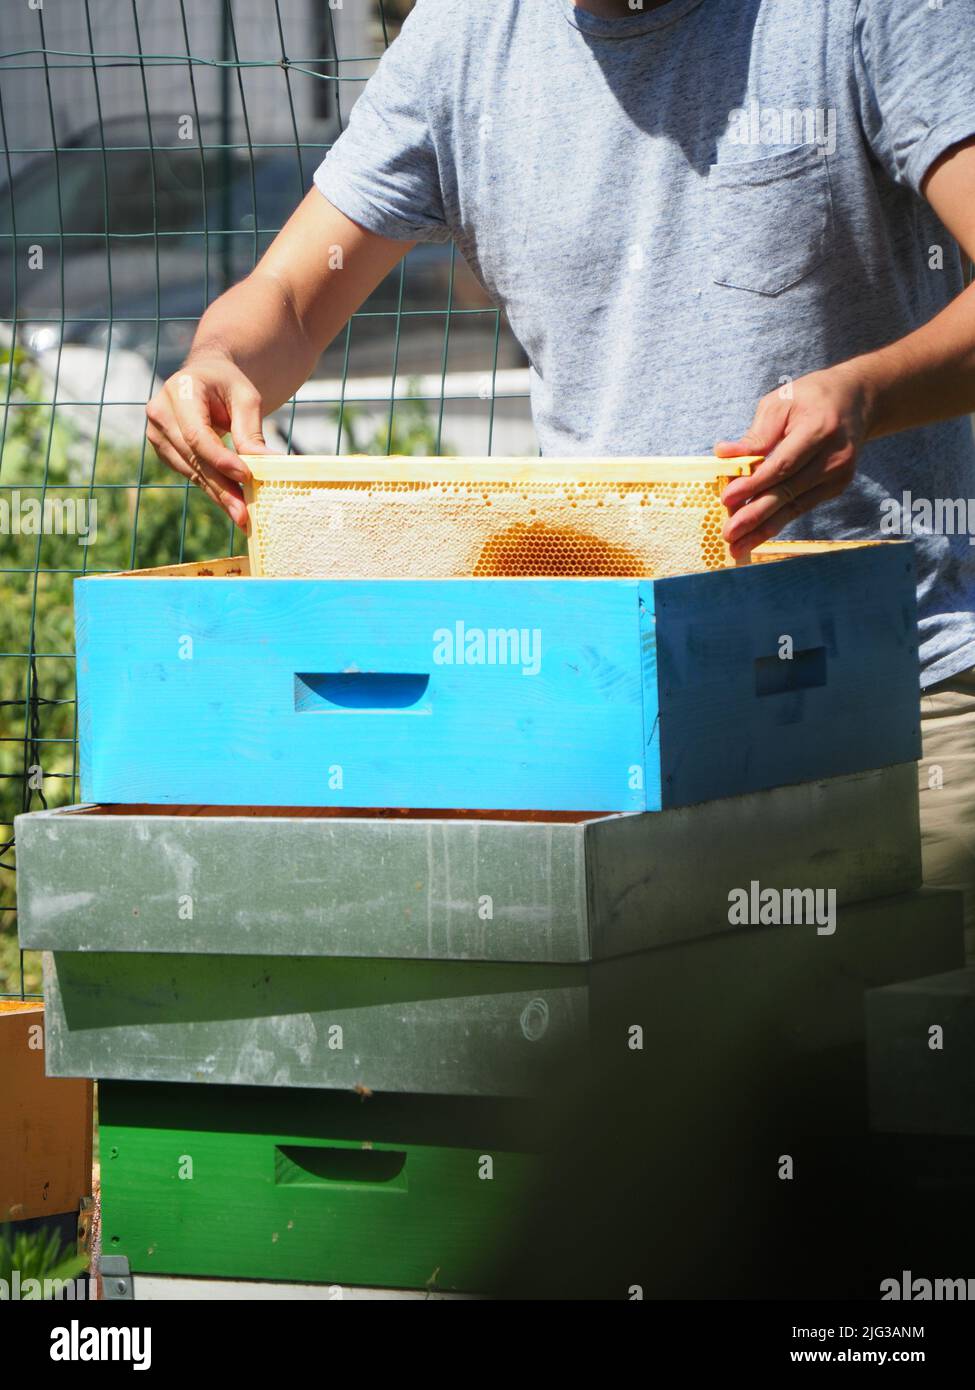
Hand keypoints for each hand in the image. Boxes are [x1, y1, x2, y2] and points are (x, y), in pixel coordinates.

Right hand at [145, 351, 267, 528]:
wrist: (207, 378)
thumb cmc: (228, 384)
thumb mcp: (245, 397)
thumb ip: (250, 429)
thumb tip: (266, 463)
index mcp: (180, 390)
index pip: (196, 433)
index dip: (220, 458)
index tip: (245, 477)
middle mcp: (161, 413)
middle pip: (193, 457)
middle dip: (222, 487)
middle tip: (244, 514)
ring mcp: (158, 434)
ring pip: (191, 471)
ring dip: (218, 495)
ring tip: (242, 516)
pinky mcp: (165, 451)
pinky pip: (191, 474)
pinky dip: (213, 490)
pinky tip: (231, 506)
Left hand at [715, 363, 873, 560]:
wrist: (854, 401)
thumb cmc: (809, 399)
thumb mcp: (781, 403)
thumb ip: (756, 434)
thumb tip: (724, 454)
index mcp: (819, 429)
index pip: (783, 464)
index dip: (754, 483)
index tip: (727, 499)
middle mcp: (834, 456)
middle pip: (789, 490)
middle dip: (756, 515)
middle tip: (729, 534)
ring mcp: (839, 475)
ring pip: (795, 506)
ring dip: (764, 528)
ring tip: (738, 547)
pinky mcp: (836, 487)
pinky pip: (801, 507)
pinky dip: (777, 522)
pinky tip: (756, 536)